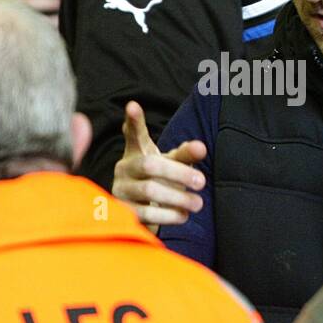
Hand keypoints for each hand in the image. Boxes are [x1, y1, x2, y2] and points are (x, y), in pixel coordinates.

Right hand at [112, 101, 207, 230]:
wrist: (144, 211)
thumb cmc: (160, 180)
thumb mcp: (173, 164)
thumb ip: (186, 154)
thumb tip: (201, 147)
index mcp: (136, 151)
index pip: (134, 134)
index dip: (134, 121)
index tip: (133, 106)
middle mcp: (124, 168)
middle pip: (150, 165)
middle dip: (179, 174)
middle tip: (202, 182)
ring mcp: (121, 189)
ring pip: (149, 190)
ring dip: (177, 197)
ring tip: (198, 203)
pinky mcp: (124, 212)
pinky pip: (146, 213)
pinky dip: (168, 215)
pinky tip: (183, 216)